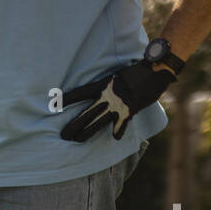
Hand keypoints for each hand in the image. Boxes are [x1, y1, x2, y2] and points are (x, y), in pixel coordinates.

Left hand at [59, 59, 175, 141]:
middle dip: (74, 124)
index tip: (54, 104)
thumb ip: (107, 87)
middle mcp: (108, 95)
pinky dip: (119, 131)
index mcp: (103, 85)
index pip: (81, 93)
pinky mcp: (130, 109)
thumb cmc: (136, 71)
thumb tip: (100, 96)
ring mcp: (118, 104)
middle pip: (86, 112)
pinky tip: (115, 138)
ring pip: (98, 121)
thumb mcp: (117, 76)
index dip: (68, 99)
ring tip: (77, 140)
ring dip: (87, 132)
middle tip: (62, 135)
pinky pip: (122, 123)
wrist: (156, 69)